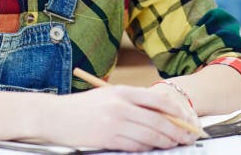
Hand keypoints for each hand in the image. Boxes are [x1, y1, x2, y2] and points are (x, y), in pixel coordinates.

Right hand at [43, 85, 197, 150]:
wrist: (54, 116)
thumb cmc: (81, 107)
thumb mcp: (108, 96)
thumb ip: (131, 101)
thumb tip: (158, 113)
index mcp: (122, 91)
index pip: (158, 100)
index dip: (176, 111)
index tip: (186, 118)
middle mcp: (121, 105)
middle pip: (158, 121)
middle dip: (175, 131)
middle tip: (186, 137)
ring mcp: (114, 123)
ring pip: (149, 136)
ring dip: (163, 142)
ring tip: (172, 144)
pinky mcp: (107, 138)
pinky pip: (134, 146)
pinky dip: (145, 148)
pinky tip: (151, 149)